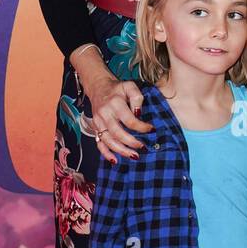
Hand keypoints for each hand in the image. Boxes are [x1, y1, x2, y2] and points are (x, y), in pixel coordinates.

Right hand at [70, 48, 153, 163]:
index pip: (129, 120)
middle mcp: (105, 114)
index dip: (141, 127)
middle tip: (143, 147)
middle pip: (118, 133)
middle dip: (131, 142)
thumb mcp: (129, 86)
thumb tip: (139, 114)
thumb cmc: (117, 89)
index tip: (152, 130)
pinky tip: (115, 161)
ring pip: (108, 141)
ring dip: (121, 151)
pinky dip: (106, 154)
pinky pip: (99, 144)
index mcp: (115, 104)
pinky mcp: (95, 129)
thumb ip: (137, 97)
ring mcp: (98, 123)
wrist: (98, 87)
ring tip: (134, 156)